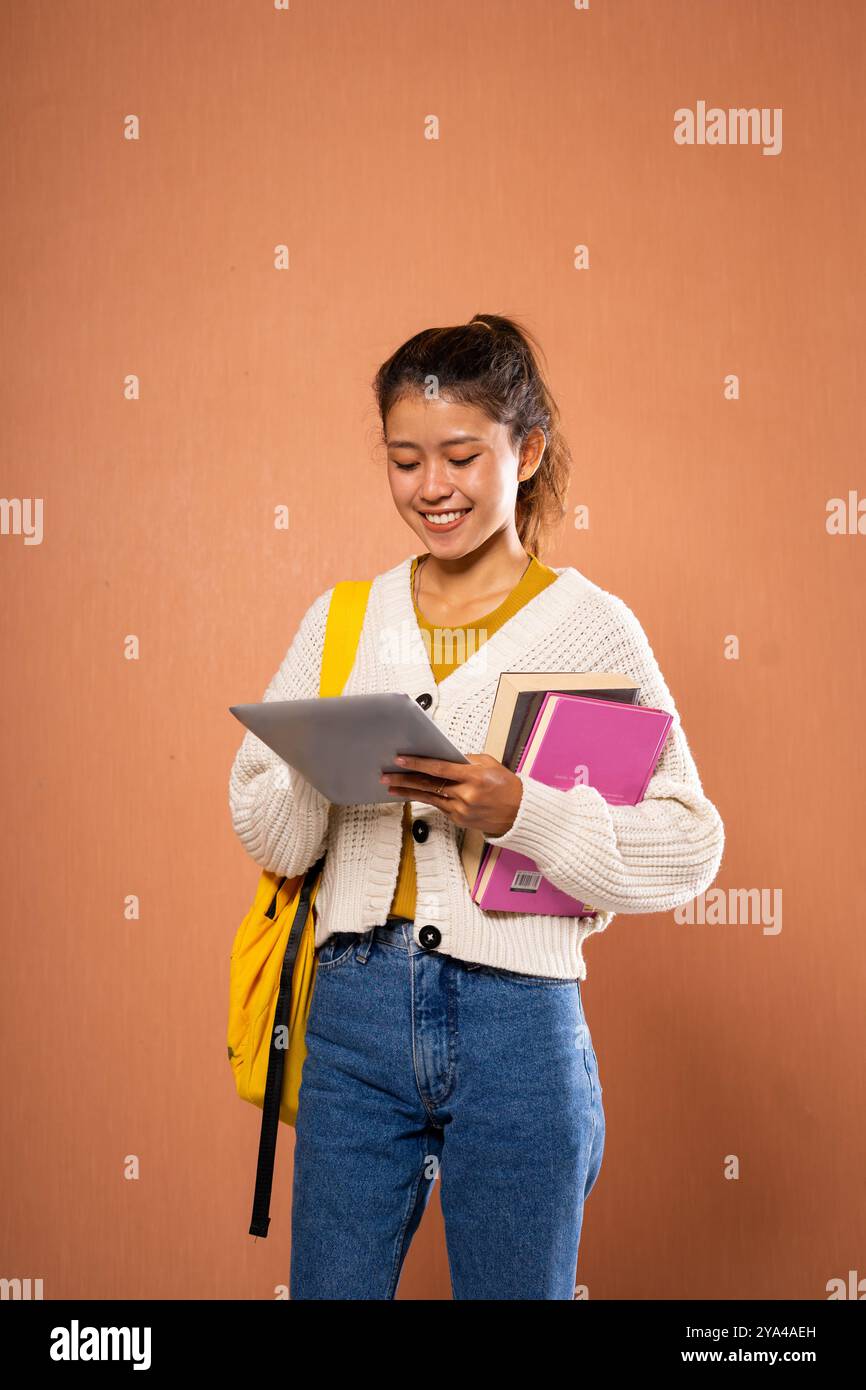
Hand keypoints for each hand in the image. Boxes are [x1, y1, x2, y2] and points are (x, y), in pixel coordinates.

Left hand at [379, 753, 522, 837]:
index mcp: (474, 777)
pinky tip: (413, 794)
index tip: (401, 760)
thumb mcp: (489, 764)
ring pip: (429, 798)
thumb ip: (465, 760)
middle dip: (405, 779)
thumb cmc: (506, 786)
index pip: (439, 769)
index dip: (418, 764)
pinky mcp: (459, 820)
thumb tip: (443, 756)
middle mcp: (466, 795)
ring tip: (391, 786)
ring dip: (408, 792)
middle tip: (387, 775)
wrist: (519, 813)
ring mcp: (461, 810)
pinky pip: (439, 806)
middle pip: (429, 785)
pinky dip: (426, 799)